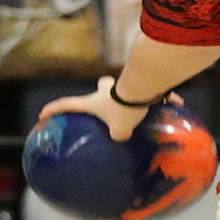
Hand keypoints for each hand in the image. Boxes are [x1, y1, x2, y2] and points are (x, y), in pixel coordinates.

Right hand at [36, 77, 163, 141]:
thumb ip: (119, 135)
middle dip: (105, 91)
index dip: (54, 111)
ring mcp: (126, 83)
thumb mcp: (120, 130)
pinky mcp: (143, 81)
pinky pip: (155, 90)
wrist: (145, 87)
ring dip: (136, 95)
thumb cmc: (126, 109)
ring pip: (129, 87)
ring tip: (147, 107)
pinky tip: (177, 105)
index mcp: (95, 101)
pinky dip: (164, 97)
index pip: (67, 105)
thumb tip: (123, 137)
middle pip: (102, 86)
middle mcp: (108, 90)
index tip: (42, 115)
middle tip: (112, 105)